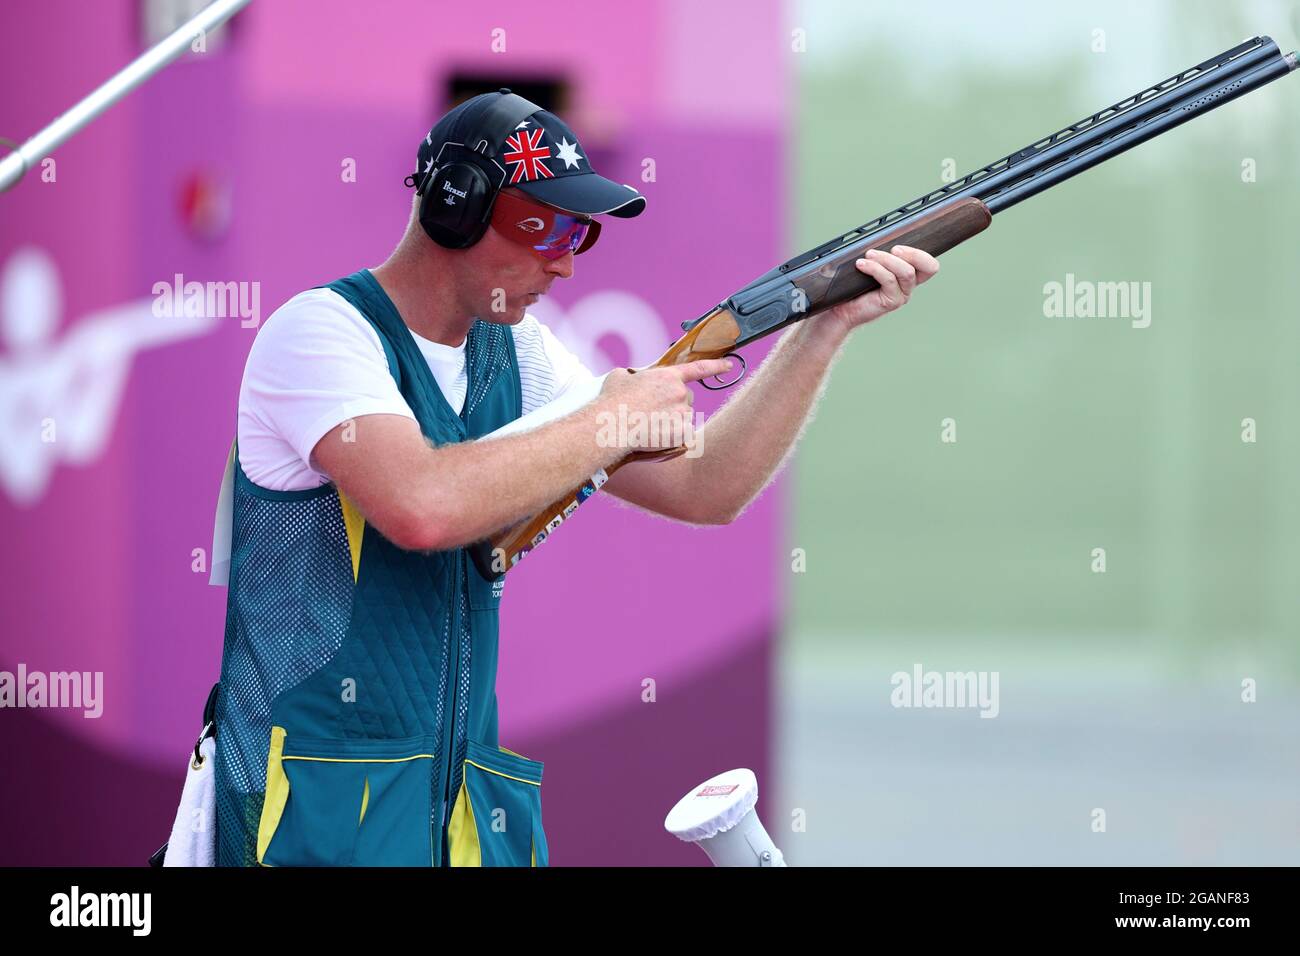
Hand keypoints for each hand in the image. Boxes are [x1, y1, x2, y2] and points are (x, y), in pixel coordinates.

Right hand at [597, 359, 732, 450]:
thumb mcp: (620, 377)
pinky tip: (656, 435)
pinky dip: (672, 436)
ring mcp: (682, 414)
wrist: (613, 425)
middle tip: (654, 410)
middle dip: (674, 402)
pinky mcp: (681, 433)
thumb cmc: (613, 400)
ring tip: (650, 424)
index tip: (729, 365)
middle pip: (686, 397)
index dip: (716, 366)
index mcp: (668, 376)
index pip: (699, 368)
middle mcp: (680, 393)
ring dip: (672, 420)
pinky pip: (682, 434)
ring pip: (683, 417)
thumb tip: (629, 378)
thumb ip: (632, 375)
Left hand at [826, 244, 939, 331]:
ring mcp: (902, 294)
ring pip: (907, 272)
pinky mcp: (892, 301)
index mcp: (909, 275)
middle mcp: (909, 285)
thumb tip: (882, 237)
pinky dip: (875, 268)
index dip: (921, 253)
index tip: (899, 244)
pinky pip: (889, 280)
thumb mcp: (873, 264)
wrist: (843, 309)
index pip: (930, 265)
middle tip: (892, 248)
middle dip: (911, 253)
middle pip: (928, 267)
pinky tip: (861, 264)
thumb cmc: (856, 285)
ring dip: (887, 259)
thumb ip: (883, 254)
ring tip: (869, 255)